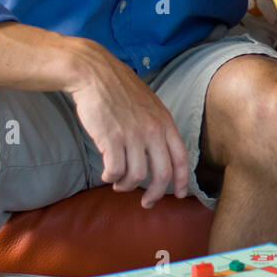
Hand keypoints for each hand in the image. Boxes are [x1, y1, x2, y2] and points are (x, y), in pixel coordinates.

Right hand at [63, 40, 189, 207]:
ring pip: (136, 177)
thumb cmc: (119, 89)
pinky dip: (110, 178)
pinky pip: (115, 171)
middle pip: (162, 174)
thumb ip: (157, 126)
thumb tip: (160, 152)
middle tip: (147, 203)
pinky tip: (106, 175)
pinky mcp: (111, 138)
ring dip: (126, 186)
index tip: (180, 195)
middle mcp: (152, 131)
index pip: (181, 158)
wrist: (94, 73)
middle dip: (155, 194)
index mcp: (165, 122)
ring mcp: (132, 135)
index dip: (182, 180)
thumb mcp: (149, 105)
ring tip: (118, 184)